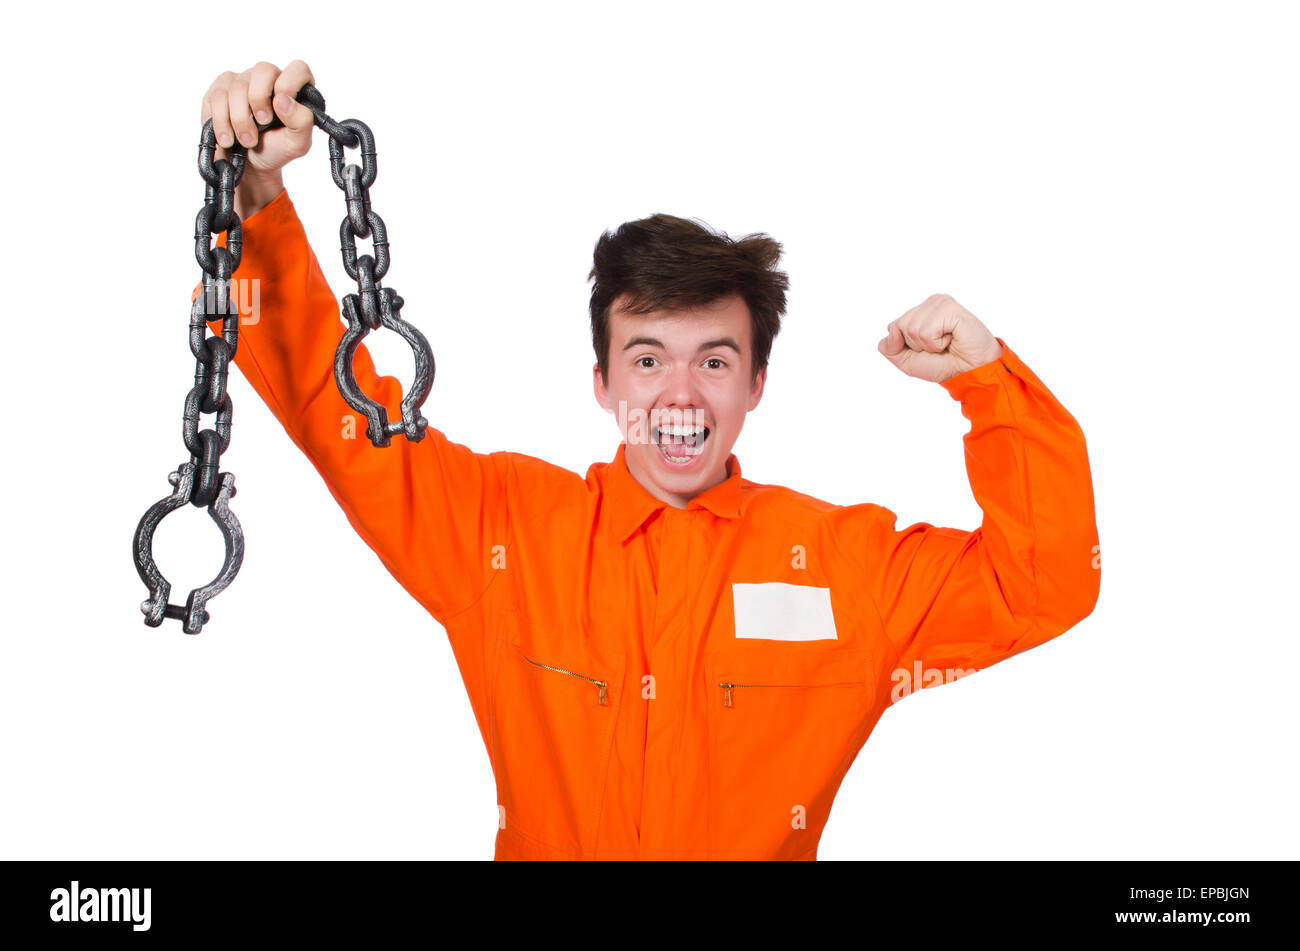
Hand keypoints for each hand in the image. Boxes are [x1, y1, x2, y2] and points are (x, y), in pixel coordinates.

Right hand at [201, 60, 316, 197]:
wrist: (249, 165)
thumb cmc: (276, 149)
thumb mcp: (297, 144)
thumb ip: (301, 121)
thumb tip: (283, 99)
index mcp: (293, 89)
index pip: (298, 68)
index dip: (290, 82)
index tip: (280, 104)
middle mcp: (269, 79)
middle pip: (263, 70)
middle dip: (259, 100)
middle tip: (262, 123)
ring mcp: (243, 81)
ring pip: (237, 87)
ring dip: (240, 119)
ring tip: (247, 141)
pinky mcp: (220, 89)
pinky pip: (217, 97)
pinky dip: (222, 122)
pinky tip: (228, 138)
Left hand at [877, 294, 1002, 382]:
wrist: (969, 371)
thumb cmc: (943, 364)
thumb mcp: (907, 361)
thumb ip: (890, 348)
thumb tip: (892, 329)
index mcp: (918, 312)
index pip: (893, 327)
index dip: (906, 346)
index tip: (927, 349)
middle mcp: (929, 304)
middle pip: (900, 326)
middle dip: (917, 345)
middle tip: (938, 346)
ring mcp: (939, 303)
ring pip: (912, 328)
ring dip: (929, 345)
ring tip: (946, 342)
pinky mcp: (949, 307)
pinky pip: (926, 331)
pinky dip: (937, 343)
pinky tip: (952, 338)